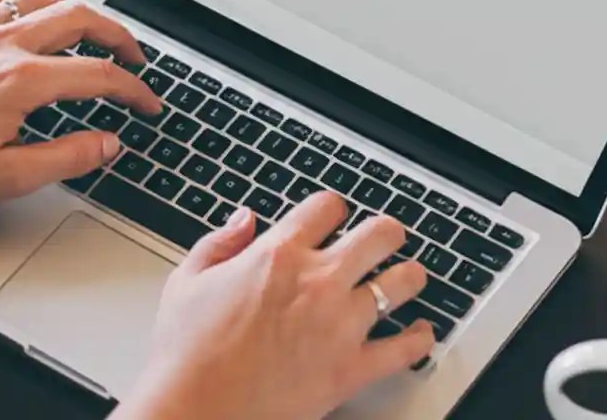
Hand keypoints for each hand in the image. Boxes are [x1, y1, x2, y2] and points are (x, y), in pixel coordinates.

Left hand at [0, 0, 161, 213]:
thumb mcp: (9, 177)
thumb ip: (69, 157)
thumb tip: (107, 143)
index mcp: (22, 82)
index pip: (99, 74)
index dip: (134, 89)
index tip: (146, 103)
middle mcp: (2, 46)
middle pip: (80, 17)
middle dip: (119, 35)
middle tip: (134, 57)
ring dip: (76, 11)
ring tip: (93, 31)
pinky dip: (21, 0)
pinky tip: (29, 12)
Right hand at [121, 192, 435, 419]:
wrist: (196, 410)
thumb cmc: (186, 354)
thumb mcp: (187, 281)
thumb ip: (219, 243)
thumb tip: (243, 220)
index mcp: (278, 254)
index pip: (327, 207)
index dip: (332, 208)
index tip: (333, 217)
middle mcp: (318, 282)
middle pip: (380, 234)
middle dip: (386, 232)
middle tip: (386, 237)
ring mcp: (341, 324)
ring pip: (403, 283)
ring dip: (409, 277)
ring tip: (409, 277)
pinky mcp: (351, 368)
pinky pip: (405, 349)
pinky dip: (419, 340)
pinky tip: (420, 334)